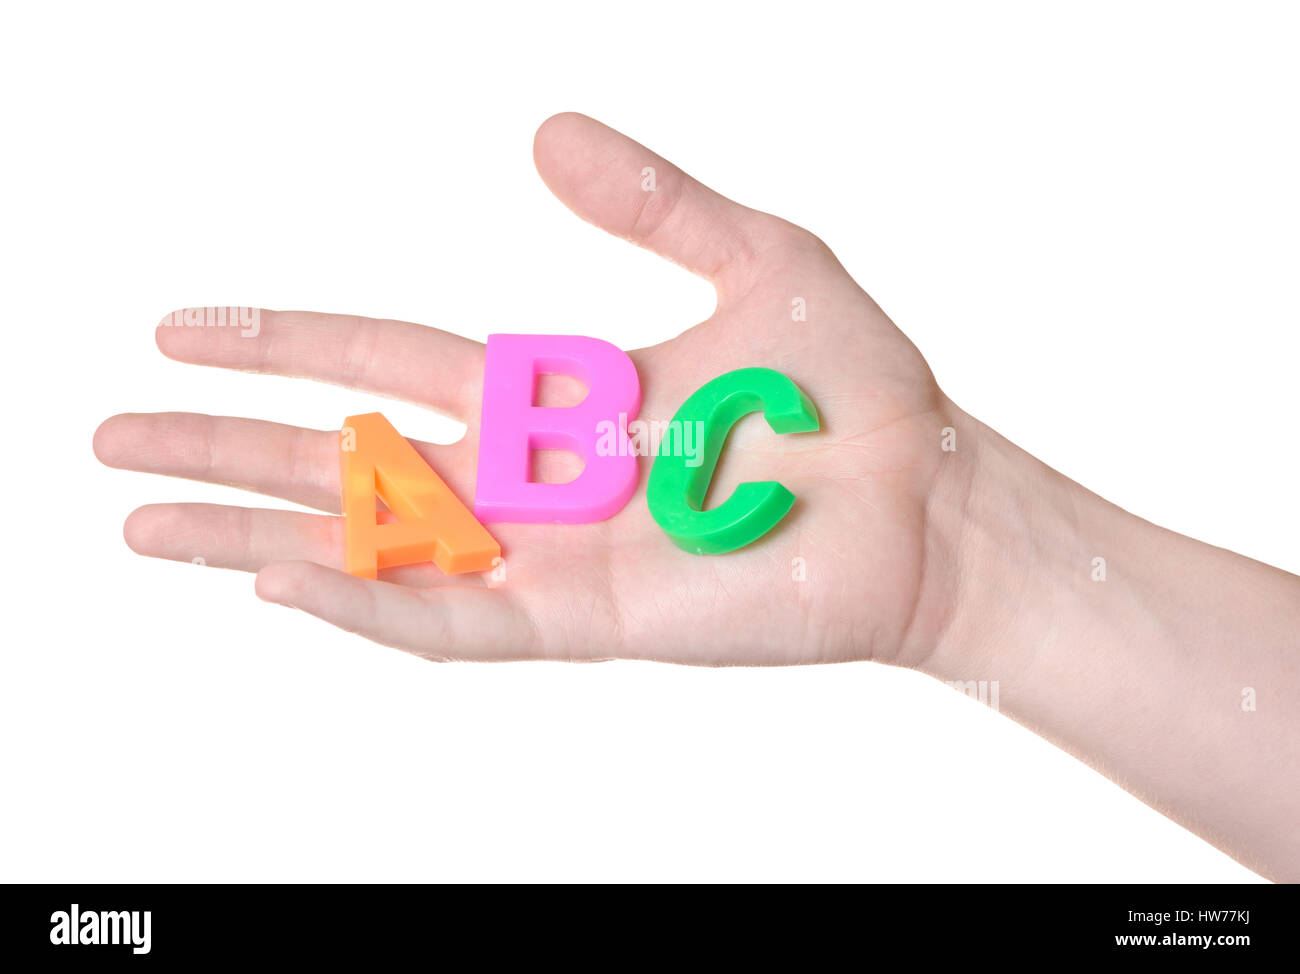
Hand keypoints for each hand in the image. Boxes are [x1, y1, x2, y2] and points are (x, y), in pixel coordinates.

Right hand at [94, 112, 964, 665]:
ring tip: (142, 525)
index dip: (282, 344)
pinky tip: (280, 579)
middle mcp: (532, 477)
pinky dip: (372, 606)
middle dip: (226, 448)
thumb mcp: (757, 257)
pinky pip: (460, 622)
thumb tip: (538, 129)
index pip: (382, 361)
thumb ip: (651, 200)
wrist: (926, 496)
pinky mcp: (594, 621)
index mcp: (550, 392)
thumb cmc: (854, 385)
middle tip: (109, 437)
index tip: (182, 324)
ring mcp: (554, 556)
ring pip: (377, 552)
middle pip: (345, 461)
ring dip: (256, 534)